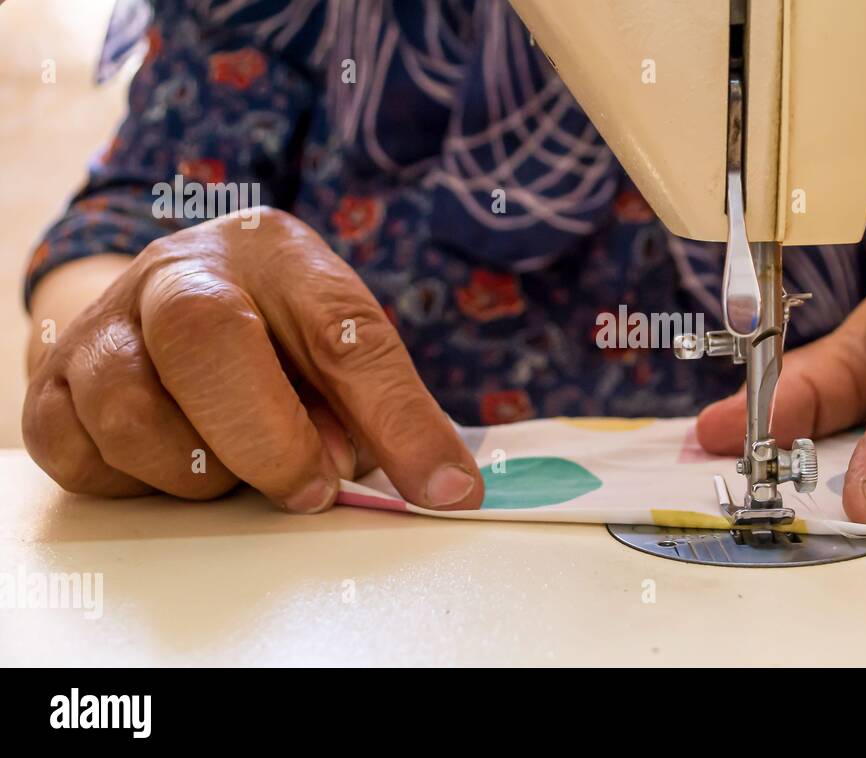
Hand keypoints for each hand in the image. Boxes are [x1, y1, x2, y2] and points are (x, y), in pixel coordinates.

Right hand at [24, 208, 481, 512]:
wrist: (166, 308)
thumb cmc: (272, 329)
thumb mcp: (345, 347)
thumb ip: (389, 411)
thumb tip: (445, 491)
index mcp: (273, 254)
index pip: (342, 330)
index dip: (395, 419)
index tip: (440, 488)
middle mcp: (173, 274)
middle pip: (205, 339)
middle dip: (272, 441)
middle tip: (314, 484)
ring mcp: (100, 330)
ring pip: (134, 415)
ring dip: (205, 471)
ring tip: (237, 460)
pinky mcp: (49, 391)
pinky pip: (84, 460)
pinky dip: (142, 483)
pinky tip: (178, 458)